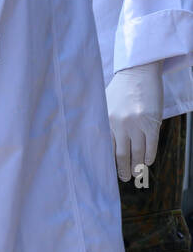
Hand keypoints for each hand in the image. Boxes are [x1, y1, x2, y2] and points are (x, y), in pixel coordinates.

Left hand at [105, 62, 162, 180]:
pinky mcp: (152, 122)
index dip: (108, 161)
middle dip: (123, 169)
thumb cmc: (121, 88)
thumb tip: (100, 140)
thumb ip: (104, 120)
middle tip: (125, 178)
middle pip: (121, 153)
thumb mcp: (105, 103)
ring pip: (137, 151)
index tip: (108, 171)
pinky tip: (148, 162)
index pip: (106, 147)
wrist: (138, 73)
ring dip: (137, 165)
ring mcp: (136, 124)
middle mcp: (119, 124)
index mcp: (106, 119)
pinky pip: (151, 144)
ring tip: (137, 174)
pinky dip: (150, 156)